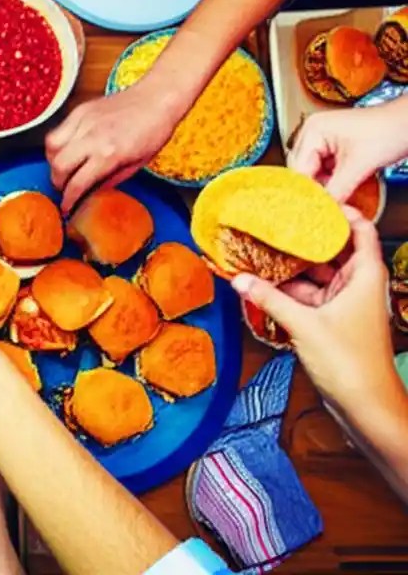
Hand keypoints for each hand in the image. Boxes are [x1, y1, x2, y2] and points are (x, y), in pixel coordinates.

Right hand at [45, 76, 181, 212]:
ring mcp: (84, 121)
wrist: (157, 98)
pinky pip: (57, 131)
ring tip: (64, 168)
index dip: (69, 200)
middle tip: (64, 188)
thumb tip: (90, 192)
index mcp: (110, 154)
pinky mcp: (80, 111)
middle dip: (57, 182)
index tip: (67, 207)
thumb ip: (109, 180)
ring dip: (54, 162)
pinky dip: (57, 144)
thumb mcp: (136, 165)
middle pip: (58, 166)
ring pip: (52, 147)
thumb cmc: (154, 130)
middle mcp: (92, 137)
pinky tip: (67, 150)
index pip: (78, 183)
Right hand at [233, 207, 398, 406]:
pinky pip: (309, 297)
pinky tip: (263, 285)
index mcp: (365, 275)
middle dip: (304, 238)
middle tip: (274, 222)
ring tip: (261, 251)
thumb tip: (238, 278)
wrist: (367, 406)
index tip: (310, 199)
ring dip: (292, 267)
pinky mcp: (332, 321)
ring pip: (317, 275)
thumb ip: (269, 298)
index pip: (360, 229)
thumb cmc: (349, 362)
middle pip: (332, 250)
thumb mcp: (305, 325)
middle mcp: (358, 284)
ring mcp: (345, 303)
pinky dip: (289, 291)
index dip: (339, 211)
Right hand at [288, 107, 407, 201]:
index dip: (307, 190)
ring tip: (338, 199)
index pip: (299, 169)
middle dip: (316, 190)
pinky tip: (341, 191)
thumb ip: (336, 190)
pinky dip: (333, 184)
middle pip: (303, 172)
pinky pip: (325, 172)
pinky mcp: (334, 149)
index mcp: (313, 130)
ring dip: (325, 188)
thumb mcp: (359, 165)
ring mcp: (324, 141)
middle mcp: (314, 133)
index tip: (314, 209)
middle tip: (326, 207)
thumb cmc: (391, 130)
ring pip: (314, 174)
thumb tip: (321, 209)